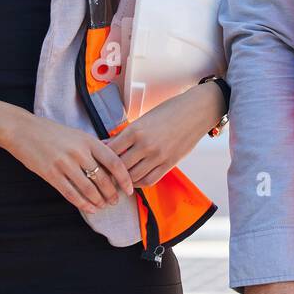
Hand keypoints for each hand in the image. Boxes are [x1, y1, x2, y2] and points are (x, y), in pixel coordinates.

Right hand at [4, 111, 133, 212]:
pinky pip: (71, 193)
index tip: (130, 188)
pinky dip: (83, 203)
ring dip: (98, 200)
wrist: (22, 130)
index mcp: (88, 140)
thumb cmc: (51, 132)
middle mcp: (79, 152)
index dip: (124, 177)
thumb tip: (112, 162)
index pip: (114, 161)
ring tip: (103, 206)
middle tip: (116, 201)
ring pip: (88, 188)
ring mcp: (64, 163)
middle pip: (103, 178)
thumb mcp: (76, 134)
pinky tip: (90, 208)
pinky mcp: (51, 174)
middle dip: (112, 193)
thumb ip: (92, 147)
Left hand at [104, 80, 223, 187]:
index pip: (110, 151)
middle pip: (119, 167)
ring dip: (124, 179)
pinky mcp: (170, 164)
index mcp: (135, 130)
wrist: (196, 111)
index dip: (101, 159)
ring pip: (133, 177)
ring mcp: (158, 156)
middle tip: (104, 175)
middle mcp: (145, 145)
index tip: (98, 162)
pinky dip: (139, 183)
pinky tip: (135, 180)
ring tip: (118, 179)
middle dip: (110, 172)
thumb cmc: (169, 110)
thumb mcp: (144, 118)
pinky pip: (149, 180)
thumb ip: (126, 134)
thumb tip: (107, 144)